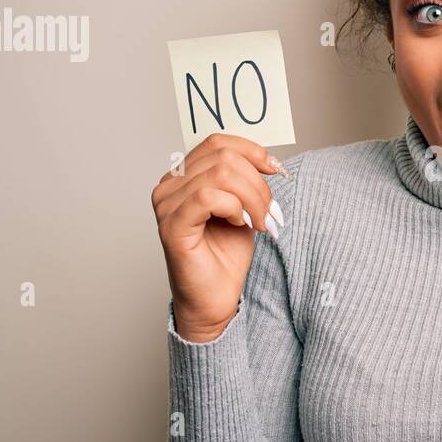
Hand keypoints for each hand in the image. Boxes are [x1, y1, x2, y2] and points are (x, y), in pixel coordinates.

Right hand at [151, 133, 286, 341]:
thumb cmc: (225, 256)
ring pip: (220, 174)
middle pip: (223, 157)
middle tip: (270, 212)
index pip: (217, 142)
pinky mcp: (171, 225)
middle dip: (257, 183)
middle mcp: (169, 185)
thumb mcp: (243, 207)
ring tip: (261, 222)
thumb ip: (244, 180)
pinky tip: (242, 224)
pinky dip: (234, 207)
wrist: (215, 299)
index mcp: (184, 176)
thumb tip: (266, 159)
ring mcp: (166, 204)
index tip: (276, 169)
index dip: (251, 150)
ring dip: (252, 198)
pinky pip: (207, 197)